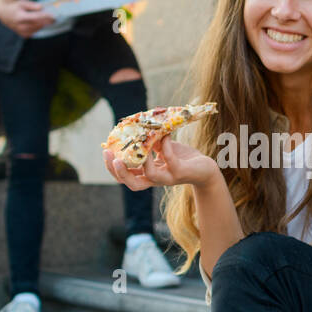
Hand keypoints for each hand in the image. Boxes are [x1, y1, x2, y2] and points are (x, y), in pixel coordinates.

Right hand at [0, 0, 55, 37]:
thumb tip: (41, 7)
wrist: (5, 16)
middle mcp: (21, 26)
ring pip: (37, 29)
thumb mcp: (22, 2)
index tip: (53, 16)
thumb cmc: (15, 7)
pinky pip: (35, 32)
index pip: (35, 18)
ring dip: (43, 25)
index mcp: (20, 17)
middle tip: (54, 19)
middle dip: (47, 22)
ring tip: (47, 20)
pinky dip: (38, 28)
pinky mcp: (24, 35)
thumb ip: (32, 5)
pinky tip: (40, 23)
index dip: (45, 17)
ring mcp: (22, 32)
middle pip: (38, 24)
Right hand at [103, 135, 218, 190]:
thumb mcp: (163, 148)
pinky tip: (164, 135)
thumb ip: (151, 143)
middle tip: (111, 157)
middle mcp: (156, 179)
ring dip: (141, 163)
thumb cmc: (182, 158)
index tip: (105, 152)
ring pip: (149, 177)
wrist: (205, 169)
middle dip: (119, 172)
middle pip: (132, 183)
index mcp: (148, 174)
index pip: (126, 177)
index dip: (113, 168)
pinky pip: (170, 160)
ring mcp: (168, 177)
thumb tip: (138, 128)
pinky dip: (166, 147)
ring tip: (135, 149)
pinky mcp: (181, 172)